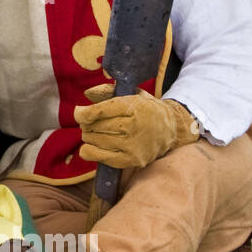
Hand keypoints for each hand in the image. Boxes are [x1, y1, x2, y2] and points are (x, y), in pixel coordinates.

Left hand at [74, 91, 199, 168]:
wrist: (171, 129)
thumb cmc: (145, 109)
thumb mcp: (132, 94)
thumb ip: (108, 91)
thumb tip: (87, 93)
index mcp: (133, 106)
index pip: (99, 111)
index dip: (83, 113)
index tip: (80, 113)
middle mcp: (133, 127)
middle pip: (94, 126)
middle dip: (87, 123)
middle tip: (92, 122)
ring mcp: (132, 146)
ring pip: (94, 140)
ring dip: (89, 135)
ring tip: (97, 132)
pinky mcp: (130, 160)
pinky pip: (98, 157)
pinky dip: (89, 151)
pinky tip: (92, 145)